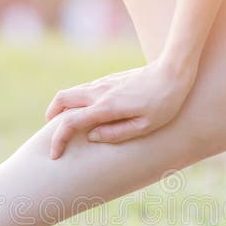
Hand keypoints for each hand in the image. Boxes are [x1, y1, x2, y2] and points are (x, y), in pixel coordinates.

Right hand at [45, 58, 195, 158]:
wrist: (173, 71)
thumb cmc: (164, 102)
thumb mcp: (144, 126)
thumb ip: (116, 134)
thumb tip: (92, 137)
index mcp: (107, 106)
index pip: (71, 122)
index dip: (58, 139)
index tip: (56, 154)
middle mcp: (100, 91)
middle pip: (61, 99)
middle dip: (51, 117)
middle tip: (55, 135)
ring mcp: (104, 83)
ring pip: (71, 92)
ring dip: (62, 108)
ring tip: (67, 126)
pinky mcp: (110, 79)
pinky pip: (84, 89)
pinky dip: (75, 102)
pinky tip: (86, 113)